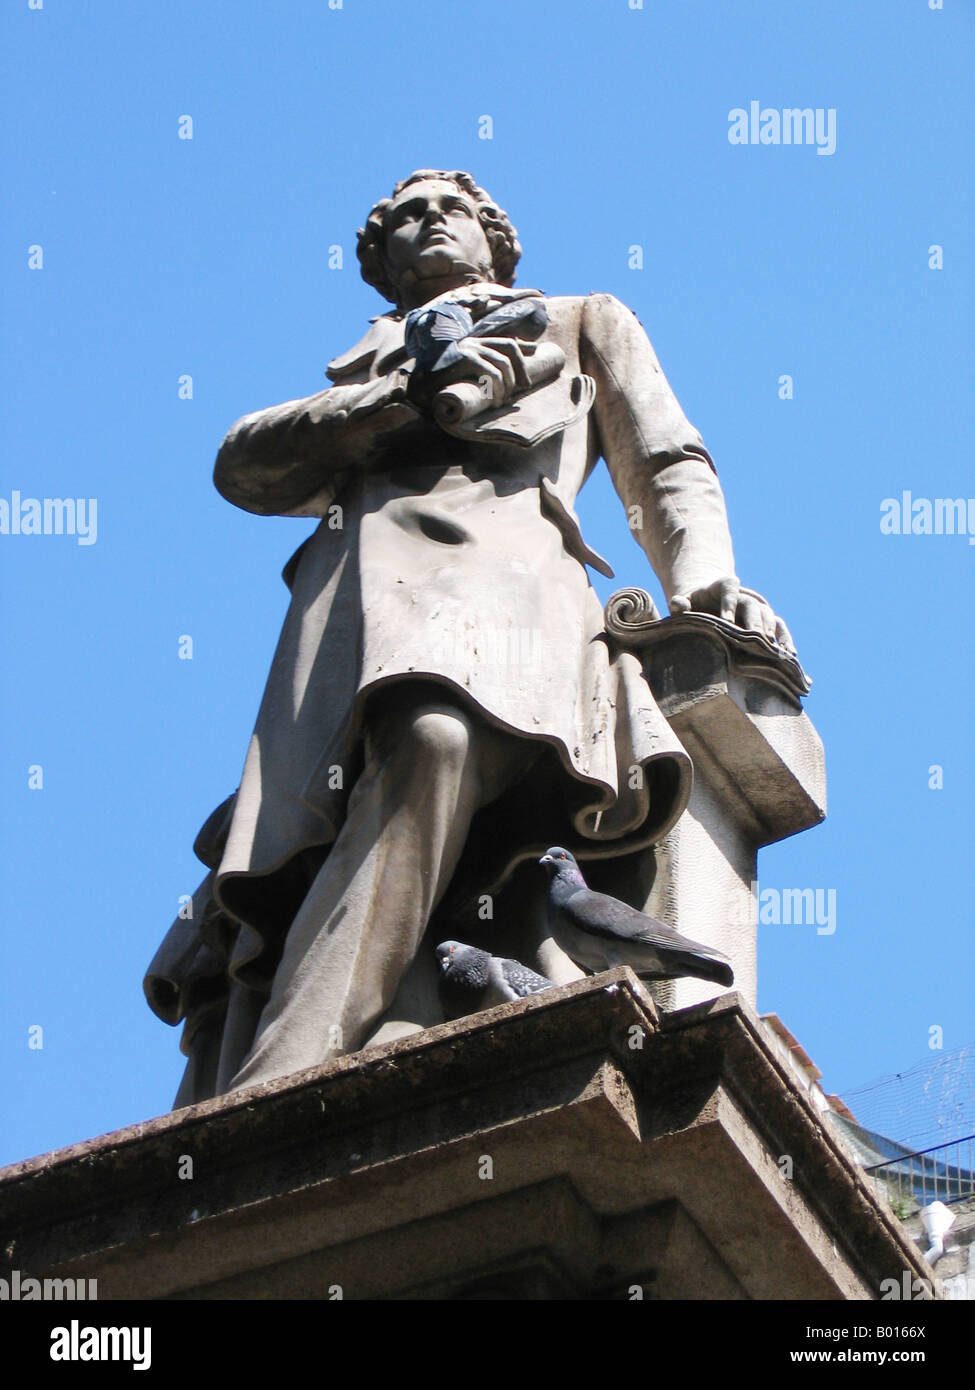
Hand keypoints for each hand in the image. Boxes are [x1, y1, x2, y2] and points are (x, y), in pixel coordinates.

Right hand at [409, 337, 531, 410]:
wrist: (416, 379)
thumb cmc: (439, 379)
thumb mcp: (463, 372)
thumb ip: (480, 370)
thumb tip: (494, 380)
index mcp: (476, 342)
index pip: (506, 340)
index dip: (523, 349)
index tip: (532, 358)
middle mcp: (474, 341)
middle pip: (509, 347)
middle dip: (520, 369)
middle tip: (521, 389)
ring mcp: (469, 348)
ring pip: (501, 362)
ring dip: (507, 383)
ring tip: (503, 400)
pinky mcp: (464, 358)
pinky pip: (489, 371)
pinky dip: (496, 387)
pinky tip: (494, 400)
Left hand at [670, 577, 795, 655]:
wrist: (708, 602)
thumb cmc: (693, 605)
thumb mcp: (684, 602)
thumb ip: (680, 603)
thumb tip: (677, 603)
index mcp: (722, 586)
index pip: (729, 587)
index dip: (728, 602)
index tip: (726, 620)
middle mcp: (743, 595)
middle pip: (752, 604)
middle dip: (755, 621)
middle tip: (756, 639)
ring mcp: (756, 607)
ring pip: (768, 615)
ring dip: (772, 631)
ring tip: (774, 649)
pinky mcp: (765, 620)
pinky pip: (778, 627)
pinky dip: (785, 638)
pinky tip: (789, 653)